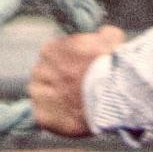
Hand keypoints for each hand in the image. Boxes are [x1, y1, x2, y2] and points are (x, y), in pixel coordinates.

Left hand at [28, 22, 126, 136]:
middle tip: (75, 89)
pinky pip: (43, 117)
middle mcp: (39, 70)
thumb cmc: (112, 66)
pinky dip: (54, 119)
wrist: (113, 95)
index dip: (65, 64)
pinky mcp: (43, 117)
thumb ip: (103, 34)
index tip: (77, 71)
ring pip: (40, 95)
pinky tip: (69, 118)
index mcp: (50, 49)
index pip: (51, 55)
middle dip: (57, 81)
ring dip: (52, 99)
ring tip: (72, 105)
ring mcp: (39, 95)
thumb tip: (103, 33)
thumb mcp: (112, 39)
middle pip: (43, 75)